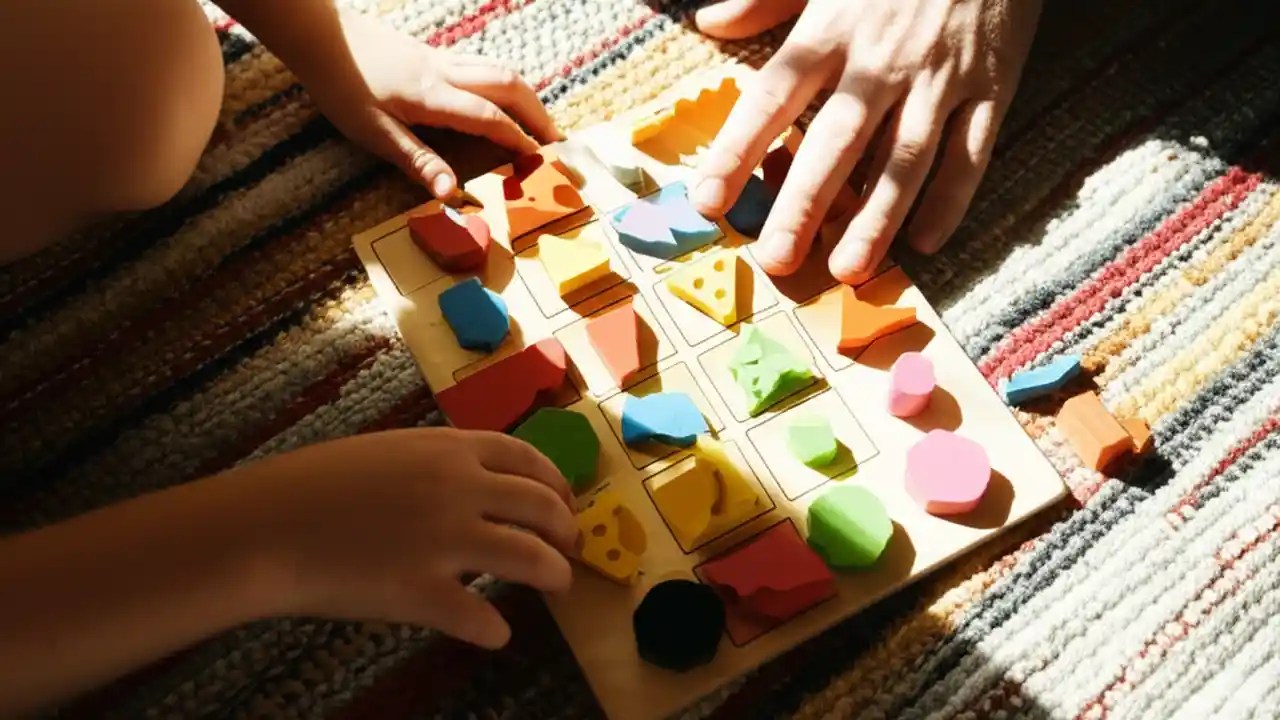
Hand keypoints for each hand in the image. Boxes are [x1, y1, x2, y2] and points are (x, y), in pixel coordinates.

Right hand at [232, 427, 576, 648]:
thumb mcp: (388, 451)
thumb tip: (476, 481)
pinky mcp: (423, 592)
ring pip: (531, 560)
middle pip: (542, 508)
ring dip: (553, 575)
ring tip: (556, 585)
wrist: (264, 526)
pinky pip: (482, 619)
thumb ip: (437, 463)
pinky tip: (494, 633)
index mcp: (450, 449)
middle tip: (567, 550)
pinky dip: (495, 629)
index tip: (566, 503)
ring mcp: (445, 541)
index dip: (557, 484)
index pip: (529, 460)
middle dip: (566, 531)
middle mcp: (460, 490)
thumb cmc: (313, 485)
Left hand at [296, 10, 561, 197]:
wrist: (319, 35)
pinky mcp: (433, 54)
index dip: (518, 139)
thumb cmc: (341, 85)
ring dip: (526, 96)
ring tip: (538, 124)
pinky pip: (483, 65)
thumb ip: (417, 161)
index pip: (490, 117)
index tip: (540, 161)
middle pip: (509, 84)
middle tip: (556, 142)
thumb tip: (450, 192)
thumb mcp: (373, 132)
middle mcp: (445, 72)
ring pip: (499, 69)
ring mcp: (441, 58)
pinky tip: (502, 101)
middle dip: (537, 114)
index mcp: (433, 95)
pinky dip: (506, 85)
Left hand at [690, 0, 1041, 282]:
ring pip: (907, 157)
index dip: (738, 149)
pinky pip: (973, 150)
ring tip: (849, 268)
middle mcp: (883, 58)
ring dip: (878, 217)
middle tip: (777, 259)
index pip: (773, 95)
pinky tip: (926, 241)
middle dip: (804, 203)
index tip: (708, 200)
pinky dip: (953, 198)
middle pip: (837, 139)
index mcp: (832, 25)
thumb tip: (709, 23)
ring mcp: (941, 75)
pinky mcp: (994, 83)